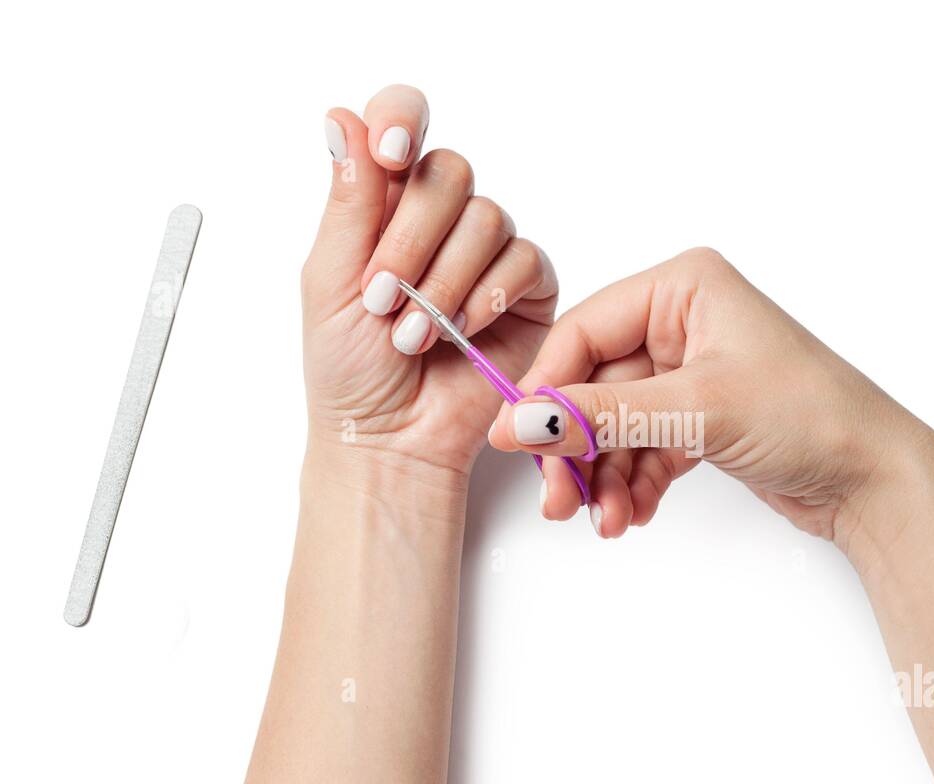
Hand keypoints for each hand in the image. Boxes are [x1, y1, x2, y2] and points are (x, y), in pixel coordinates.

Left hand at [302, 84, 556, 483]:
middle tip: (384, 297)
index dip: (402, 119)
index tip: (390, 155)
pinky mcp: (528, 291)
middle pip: (448, 171)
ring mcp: (487, 254)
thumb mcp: (328, 280)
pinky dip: (489, 296)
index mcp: (384, 204)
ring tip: (416, 334)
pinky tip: (463, 330)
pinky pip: (525, 261)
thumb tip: (342, 117)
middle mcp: (440, 221)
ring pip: (487, 218)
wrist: (392, 439)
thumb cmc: (350, 371)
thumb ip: (347, 201)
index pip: (402, 121)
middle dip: (412, 238)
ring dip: (445, 281)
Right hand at [487, 247, 933, 546]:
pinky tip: (632, 514)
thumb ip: (602, 415)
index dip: (547, 390)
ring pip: (614, 424)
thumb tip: (522, 422)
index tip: (518, 442)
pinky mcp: (699, 418)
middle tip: (560, 500)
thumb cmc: (812, 416)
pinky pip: (641, 447)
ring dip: (604, 475)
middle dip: (576, 447)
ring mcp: (691, 372)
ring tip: (608, 520)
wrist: (875, 478)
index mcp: (685, 288)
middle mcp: (684, 322)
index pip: (585, 331)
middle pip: (593, 384)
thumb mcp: (697, 410)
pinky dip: (632, 483)